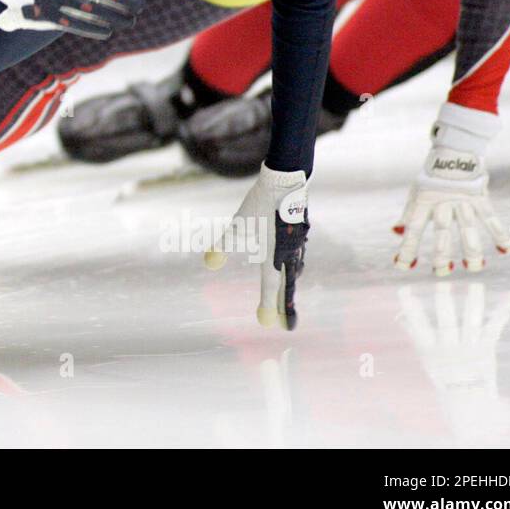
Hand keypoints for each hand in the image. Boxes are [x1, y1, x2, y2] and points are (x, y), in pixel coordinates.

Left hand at [205, 164, 308, 329]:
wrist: (286, 181)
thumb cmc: (259, 205)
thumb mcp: (237, 226)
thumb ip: (224, 245)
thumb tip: (209, 262)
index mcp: (275, 257)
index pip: (271, 288)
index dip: (268, 306)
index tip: (267, 325)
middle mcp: (290, 255)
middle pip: (288, 286)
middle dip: (285, 307)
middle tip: (288, 327)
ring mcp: (298, 244)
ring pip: (294, 271)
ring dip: (290, 287)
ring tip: (286, 301)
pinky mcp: (300, 233)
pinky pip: (297, 257)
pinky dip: (293, 268)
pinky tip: (291, 267)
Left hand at [393, 104, 509, 276]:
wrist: (453, 154)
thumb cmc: (431, 179)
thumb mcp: (416, 194)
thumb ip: (408, 215)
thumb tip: (396, 232)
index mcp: (424, 203)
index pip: (414, 229)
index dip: (407, 247)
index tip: (402, 265)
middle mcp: (443, 204)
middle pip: (443, 231)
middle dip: (442, 253)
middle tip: (441, 272)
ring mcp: (463, 201)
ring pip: (468, 228)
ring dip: (472, 250)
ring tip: (474, 268)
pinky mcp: (481, 198)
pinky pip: (491, 219)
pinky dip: (500, 234)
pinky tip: (506, 250)